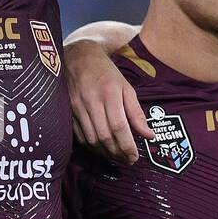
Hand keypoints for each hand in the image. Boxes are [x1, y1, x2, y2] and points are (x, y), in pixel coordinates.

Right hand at [65, 39, 151, 163]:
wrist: (78, 58)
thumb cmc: (106, 72)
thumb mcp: (126, 88)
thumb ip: (136, 113)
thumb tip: (148, 135)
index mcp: (110, 93)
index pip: (119, 126)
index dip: (127, 145)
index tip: (134, 157)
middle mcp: (92, 101)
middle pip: (105, 136)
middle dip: (117, 153)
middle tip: (127, 161)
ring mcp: (77, 107)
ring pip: (92, 139)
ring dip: (105, 153)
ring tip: (116, 157)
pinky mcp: (68, 112)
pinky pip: (80, 136)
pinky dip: (92, 147)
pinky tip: (101, 149)